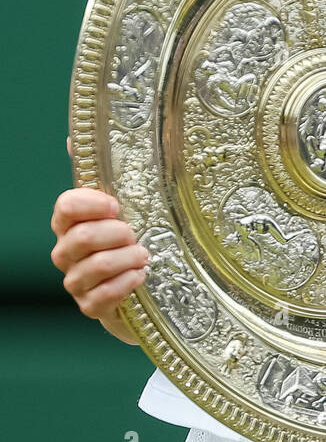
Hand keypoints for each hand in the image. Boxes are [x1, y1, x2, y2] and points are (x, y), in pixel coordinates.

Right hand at [52, 137, 146, 329]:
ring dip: (125, 259)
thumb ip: (104, 170)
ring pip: (92, 268)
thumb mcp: (125, 201)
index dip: (92, 204)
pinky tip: (140, 276)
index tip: (117, 204)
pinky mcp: (90, 306)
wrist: (138, 284)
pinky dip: (125, 284)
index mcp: (70, 222)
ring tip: (144, 254)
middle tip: (136, 232)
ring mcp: (76, 280)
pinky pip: (101, 297)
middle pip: (81, 238)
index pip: (65, 206)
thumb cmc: (128, 236)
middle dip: (115, 234)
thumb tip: (75, 135)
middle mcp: (66, 251)